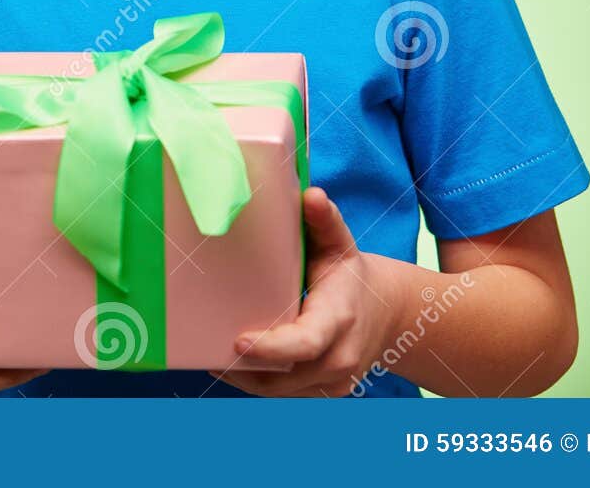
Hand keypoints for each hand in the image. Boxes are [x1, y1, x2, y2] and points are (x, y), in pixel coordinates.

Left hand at [212, 186, 397, 396]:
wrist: (387, 312)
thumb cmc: (350, 274)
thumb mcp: (340, 243)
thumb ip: (324, 220)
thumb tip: (310, 195)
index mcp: (340, 319)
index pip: (306, 343)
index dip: (271, 348)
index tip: (238, 341)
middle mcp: (339, 357)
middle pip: (285, 374)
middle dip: (243, 366)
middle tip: (202, 345)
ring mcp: (335, 381)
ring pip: (279, 391)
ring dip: (244, 378)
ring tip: (208, 354)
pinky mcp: (326, 392)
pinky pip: (285, 394)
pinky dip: (257, 383)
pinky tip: (230, 364)